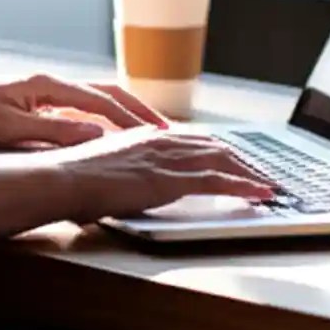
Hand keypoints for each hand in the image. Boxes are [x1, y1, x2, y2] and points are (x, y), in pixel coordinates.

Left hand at [0, 74, 171, 149]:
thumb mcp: (11, 128)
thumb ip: (53, 131)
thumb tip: (96, 133)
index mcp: (49, 86)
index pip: (101, 101)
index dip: (130, 118)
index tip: (155, 134)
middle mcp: (53, 86)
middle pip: (108, 94)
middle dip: (138, 111)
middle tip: (167, 130)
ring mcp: (49, 96)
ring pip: (99, 102)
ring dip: (125, 116)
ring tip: (150, 133)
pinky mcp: (43, 108)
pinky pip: (84, 113)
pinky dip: (106, 123)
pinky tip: (115, 138)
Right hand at [40, 127, 276, 222]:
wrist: (59, 179)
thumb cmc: (71, 179)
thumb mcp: (104, 166)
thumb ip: (124, 168)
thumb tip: (129, 180)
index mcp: (146, 136)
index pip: (194, 139)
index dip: (219, 150)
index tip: (236, 159)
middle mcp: (161, 141)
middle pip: (214, 147)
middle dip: (242, 161)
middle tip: (262, 174)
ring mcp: (166, 159)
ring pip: (222, 161)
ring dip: (250, 173)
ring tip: (270, 185)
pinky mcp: (168, 180)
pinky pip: (216, 181)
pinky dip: (244, 186)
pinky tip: (261, 193)